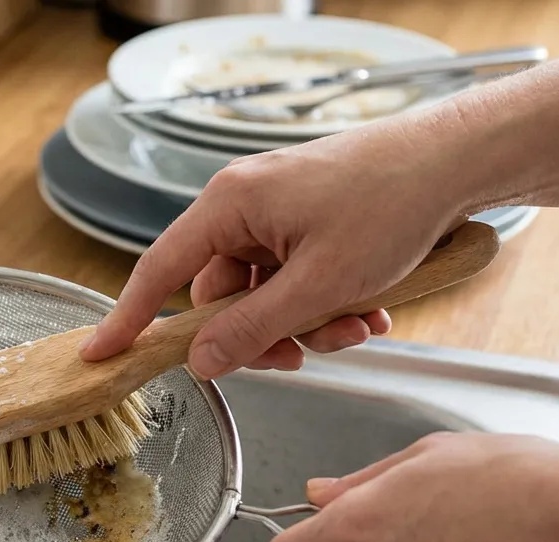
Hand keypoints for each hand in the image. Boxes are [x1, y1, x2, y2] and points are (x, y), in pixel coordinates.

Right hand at [79, 116, 471, 378]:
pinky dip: (326, 303)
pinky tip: (370, 310)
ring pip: (265, 294)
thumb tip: (201, 361)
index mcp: (230, 205)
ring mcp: (278, 212)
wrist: (457, 162)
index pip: (158, 271)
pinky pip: (295, 278)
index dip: (129, 318)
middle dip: (264, 334)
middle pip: (221, 295)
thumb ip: (253, 328)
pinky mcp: (309, 221)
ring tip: (358, 327)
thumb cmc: (391, 203)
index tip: (101, 354)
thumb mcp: (319, 284)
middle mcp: (245, 204)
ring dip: (307, 325)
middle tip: (305, 357)